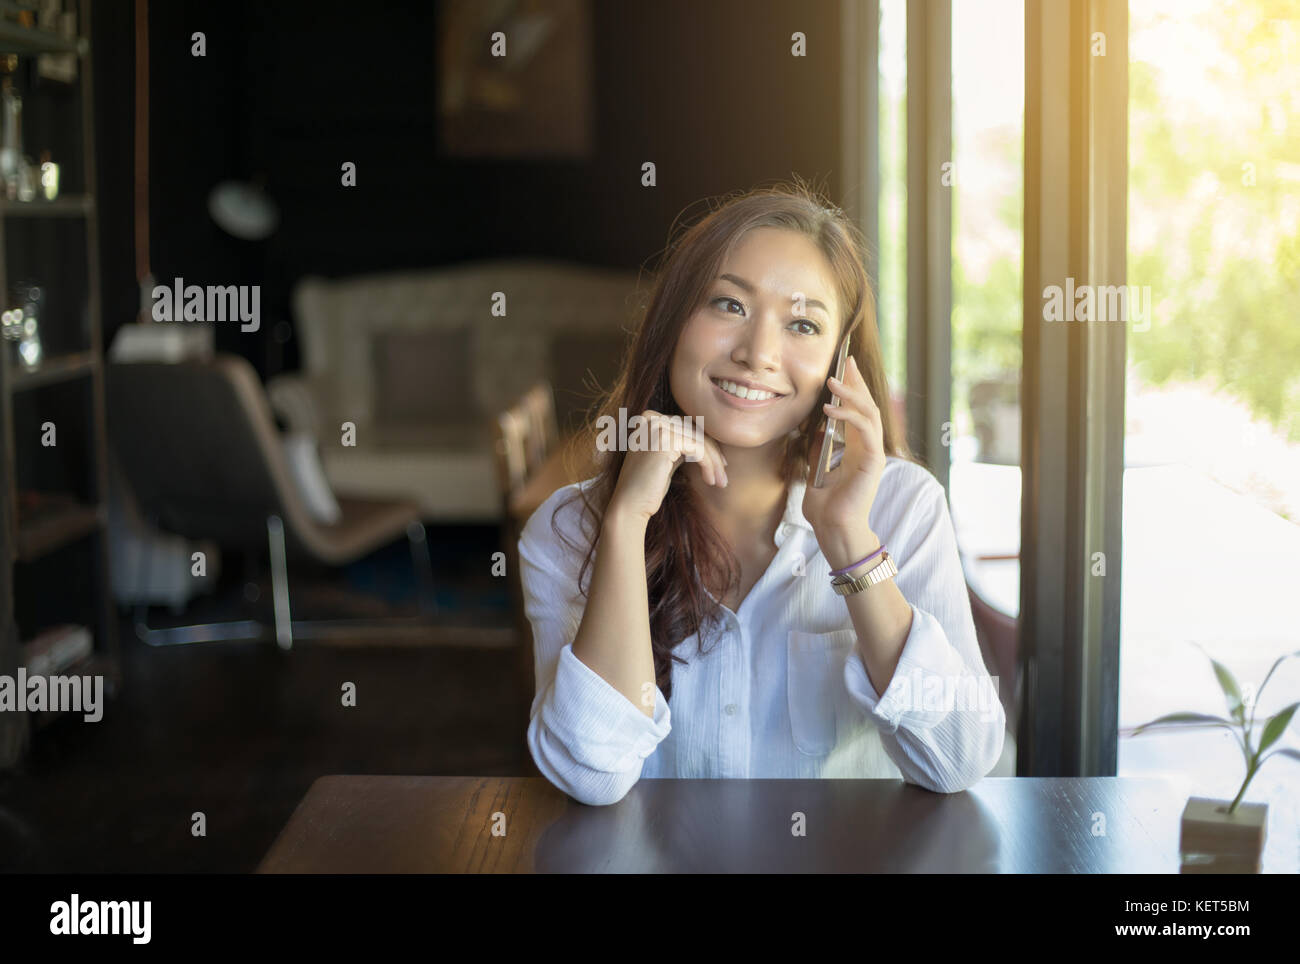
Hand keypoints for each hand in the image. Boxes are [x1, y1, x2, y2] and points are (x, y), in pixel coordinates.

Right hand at [607, 410, 728, 522]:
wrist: (630, 505)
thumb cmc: (648, 487)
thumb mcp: (667, 458)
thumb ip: (681, 444)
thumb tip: (708, 439)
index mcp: (649, 419)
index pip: (687, 427)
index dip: (706, 444)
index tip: (719, 464)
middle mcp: (650, 418)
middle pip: (694, 431)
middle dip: (713, 454)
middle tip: (723, 476)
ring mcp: (656, 427)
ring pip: (699, 440)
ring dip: (714, 462)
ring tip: (721, 482)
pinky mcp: (665, 440)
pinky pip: (697, 449)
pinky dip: (708, 465)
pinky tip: (710, 480)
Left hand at [801, 354, 886, 539]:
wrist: (833, 530)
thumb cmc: (825, 507)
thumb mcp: (817, 470)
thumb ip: (820, 448)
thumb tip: (815, 429)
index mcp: (857, 448)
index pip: (857, 410)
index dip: (852, 387)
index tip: (843, 366)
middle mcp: (868, 447)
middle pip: (867, 405)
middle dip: (856, 382)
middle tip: (845, 361)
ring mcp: (873, 454)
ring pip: (868, 413)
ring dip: (851, 394)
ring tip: (832, 381)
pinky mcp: (873, 462)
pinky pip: (865, 431)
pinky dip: (849, 416)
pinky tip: (829, 410)